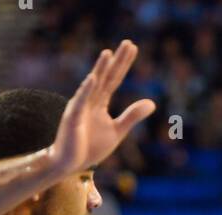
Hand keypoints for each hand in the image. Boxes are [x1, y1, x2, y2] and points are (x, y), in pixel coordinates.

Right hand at [49, 41, 155, 176]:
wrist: (69, 165)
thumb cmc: (90, 148)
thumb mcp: (117, 131)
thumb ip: (132, 116)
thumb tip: (152, 103)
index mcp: (100, 102)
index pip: (114, 79)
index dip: (123, 64)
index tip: (133, 47)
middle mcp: (89, 100)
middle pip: (105, 77)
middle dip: (116, 61)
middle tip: (128, 43)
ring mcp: (80, 107)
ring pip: (92, 86)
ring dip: (99, 69)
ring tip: (108, 54)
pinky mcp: (72, 118)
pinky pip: (80, 102)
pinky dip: (86, 90)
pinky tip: (93, 78)